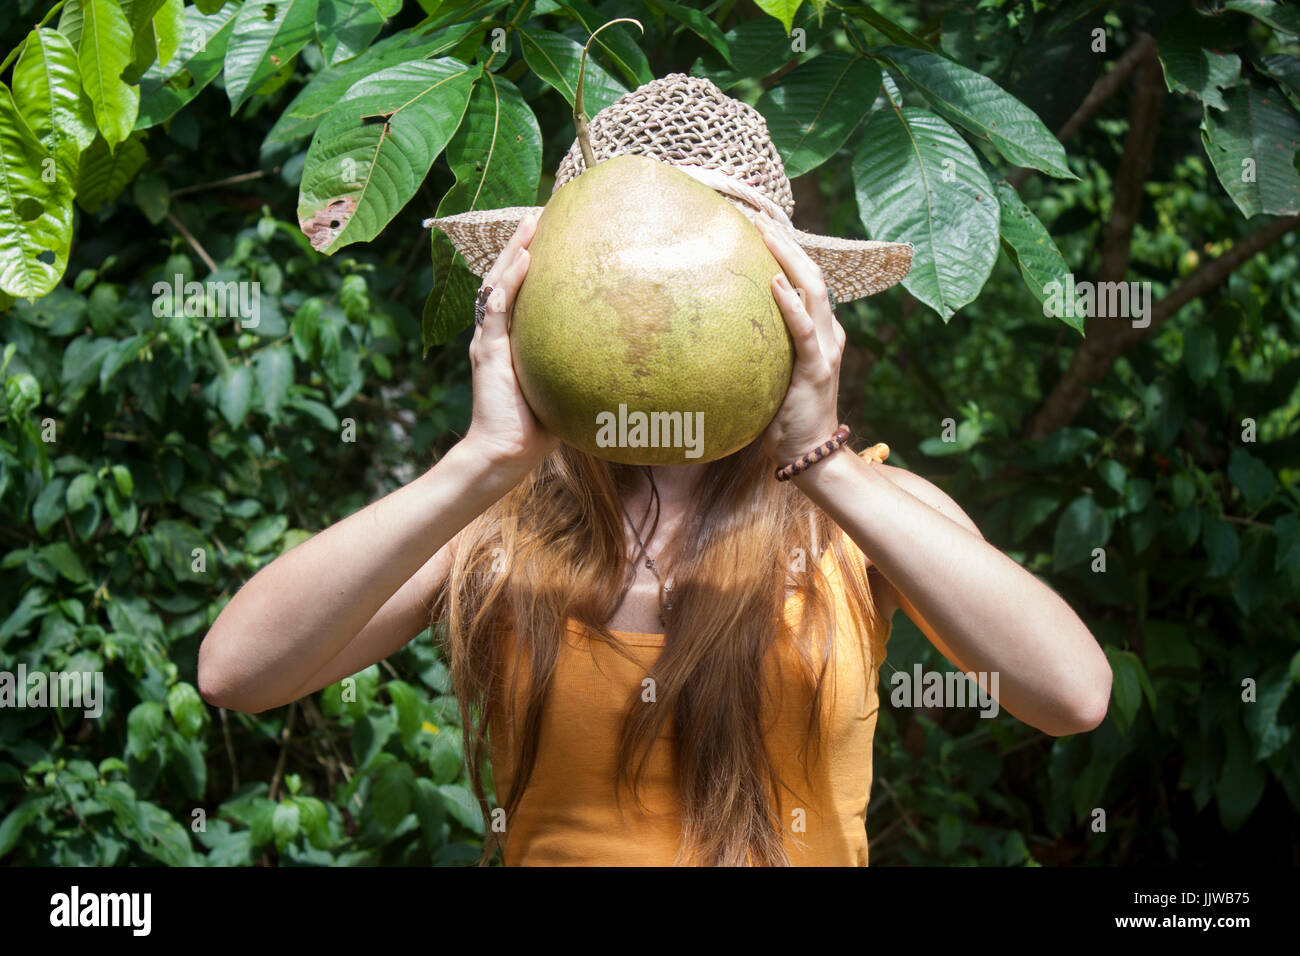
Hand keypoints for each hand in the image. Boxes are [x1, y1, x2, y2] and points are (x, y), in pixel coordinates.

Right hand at [463, 212, 559, 470]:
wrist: (506, 454)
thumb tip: (629, 356)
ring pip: (497, 282)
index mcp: (512, 337)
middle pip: (505, 274)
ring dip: (514, 250)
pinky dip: (509, 281)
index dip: (532, 258)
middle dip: (522, 242)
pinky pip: (498, 308)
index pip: (519, 288)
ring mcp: (489, 340)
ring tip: (532, 222)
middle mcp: (496, 332)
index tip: (555, 231)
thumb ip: (584, 364)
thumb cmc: (539, 426)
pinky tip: (524, 259)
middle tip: (544, 211)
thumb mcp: (565, 385)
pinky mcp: (488, 352)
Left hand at [753, 210, 845, 463]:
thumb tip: (719, 330)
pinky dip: (791, 305)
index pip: (807, 279)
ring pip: (814, 291)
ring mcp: (825, 350)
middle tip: (759, 217)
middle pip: (813, 273)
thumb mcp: (772, 373)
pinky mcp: (816, 370)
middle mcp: (829, 334)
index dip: (788, 249)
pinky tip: (774, 283)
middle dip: (787, 242)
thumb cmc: (785, 416)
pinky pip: (804, 331)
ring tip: (767, 233)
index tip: (762, 224)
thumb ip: (759, 348)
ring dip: (789, 258)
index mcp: (821, 332)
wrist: (810, 452)